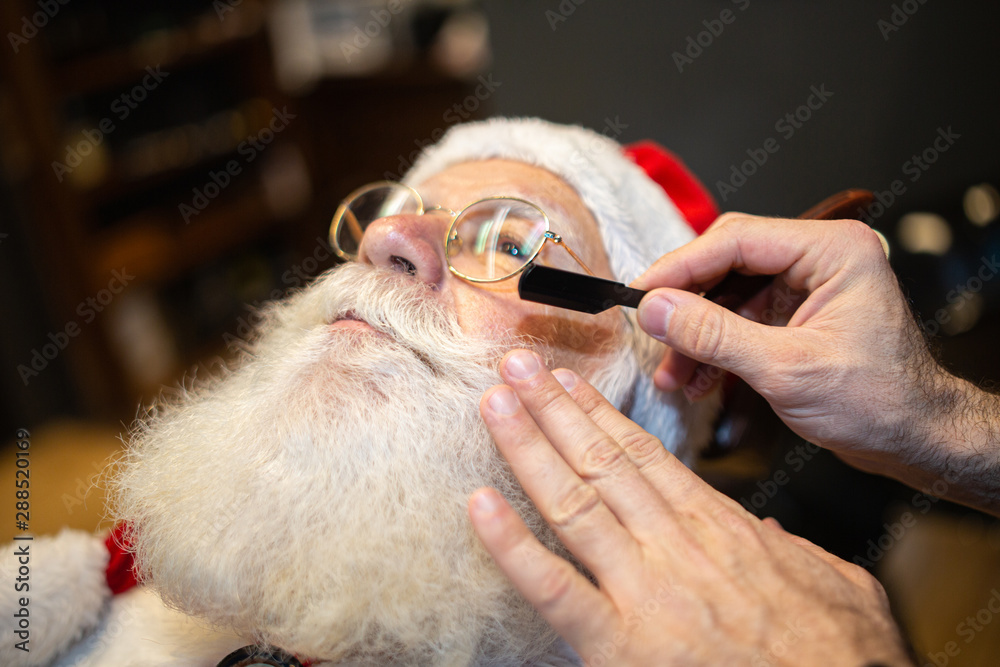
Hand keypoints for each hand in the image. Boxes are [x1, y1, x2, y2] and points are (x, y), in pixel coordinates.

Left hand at [468, 349, 911, 665]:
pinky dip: (511, 545)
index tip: (568, 382)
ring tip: (495, 403)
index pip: (645, 455)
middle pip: (601, 460)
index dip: (598, 413)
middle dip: (552, 409)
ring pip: (573, 502)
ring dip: (528, 446)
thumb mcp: (835, 583)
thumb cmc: (840, 659)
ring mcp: (643, 589)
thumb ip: (794, 549)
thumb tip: (768, 528)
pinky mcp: (619, 644)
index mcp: (719, 528)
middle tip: (515, 366)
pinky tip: (479, 504)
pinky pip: (553, 586)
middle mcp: (674, 546)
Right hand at [631, 214, 955, 478]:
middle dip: (687, 304)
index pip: (737, 240)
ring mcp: (806, 286)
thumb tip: (656, 309)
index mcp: (832, 250)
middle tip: (651, 330)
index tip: (640, 292)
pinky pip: (738, 320)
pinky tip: (697, 379)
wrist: (915, 440)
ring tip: (673, 373)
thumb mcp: (786, 369)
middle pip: (727, 263)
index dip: (681, 266)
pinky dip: (714, 348)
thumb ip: (715, 335)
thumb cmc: (881, 402)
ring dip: (696, 335)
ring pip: (727, 296)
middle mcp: (819, 258)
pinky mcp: (795, 315)